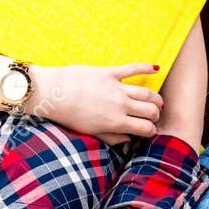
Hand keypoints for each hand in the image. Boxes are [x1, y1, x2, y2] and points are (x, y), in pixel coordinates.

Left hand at [31, 64, 164, 143]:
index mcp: (116, 122)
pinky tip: (156, 68)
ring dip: (155, 98)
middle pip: (150, 110)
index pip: (145, 128)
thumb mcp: (91, 132)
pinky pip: (132, 68)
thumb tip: (129, 141)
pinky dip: (146, 67)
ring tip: (156, 102)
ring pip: (146, 92)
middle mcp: (120, 105)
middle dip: (154, 115)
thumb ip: (112, 138)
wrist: (51, 94)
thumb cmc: (69, 116)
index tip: (148, 131)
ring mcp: (116, 87)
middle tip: (152, 117)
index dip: (150, 131)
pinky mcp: (109, 72)